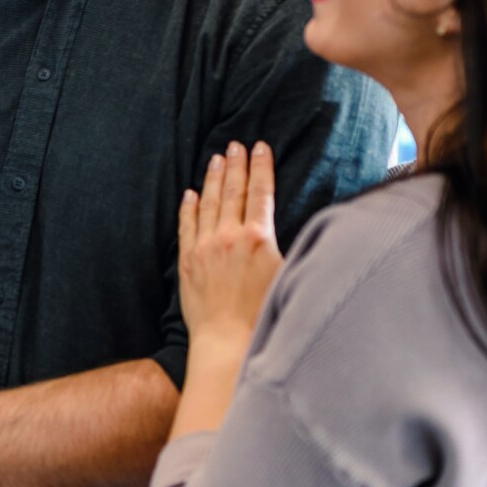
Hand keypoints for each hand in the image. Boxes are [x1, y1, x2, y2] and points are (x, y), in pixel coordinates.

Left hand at [177, 141, 283, 357]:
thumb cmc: (265, 316)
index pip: (260, 192)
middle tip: (235, 144)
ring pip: (209, 203)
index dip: (260, 167)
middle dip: (236, 165)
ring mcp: (205, 247)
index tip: (259, 147)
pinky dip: (189, 206)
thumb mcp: (288, 275)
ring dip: (213, 178)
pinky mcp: (188, 261)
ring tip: (216, 158)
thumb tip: (299, 229)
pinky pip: (187, 225)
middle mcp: (230, 237)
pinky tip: (191, 192)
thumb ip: (288, 248)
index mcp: (259, 238)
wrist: (228, 342)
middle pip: (234, 191)